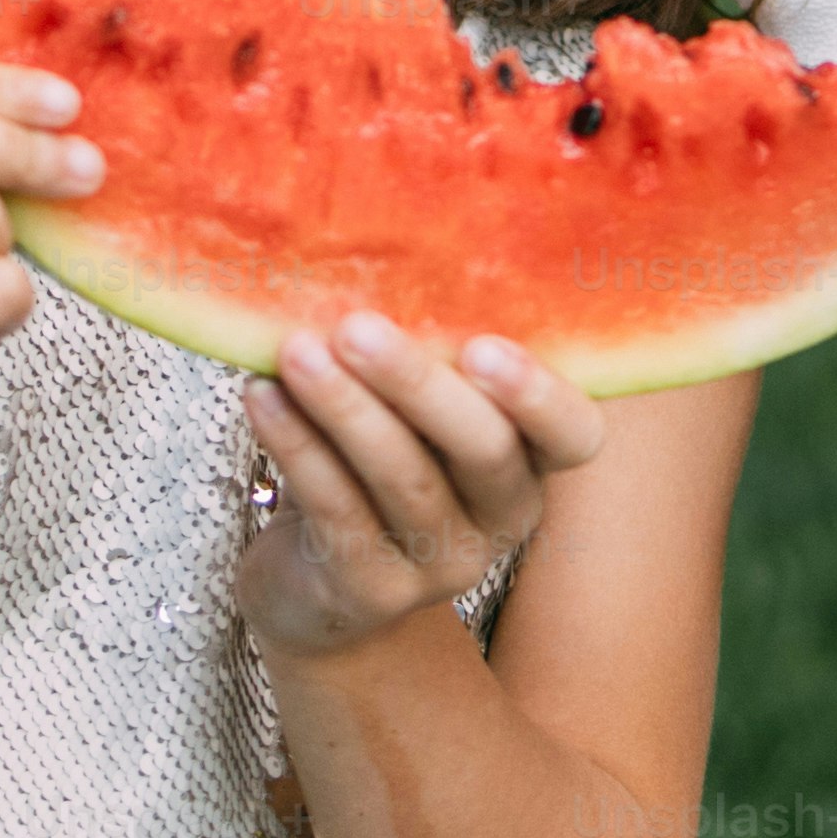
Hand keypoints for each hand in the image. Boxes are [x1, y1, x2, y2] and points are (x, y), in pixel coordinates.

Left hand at [239, 314, 603, 663]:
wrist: (317, 588)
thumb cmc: (372, 466)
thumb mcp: (412, 413)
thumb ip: (423, 354)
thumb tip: (377, 245)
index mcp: (532, 460)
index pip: (574, 434)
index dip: (540, 395)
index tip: (484, 345)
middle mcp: (503, 518)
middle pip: (483, 451)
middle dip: (417, 384)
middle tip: (357, 328)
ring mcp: (441, 563)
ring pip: (403, 479)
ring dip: (344, 408)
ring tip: (294, 350)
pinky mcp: (371, 592)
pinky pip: (337, 512)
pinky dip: (298, 447)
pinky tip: (262, 397)